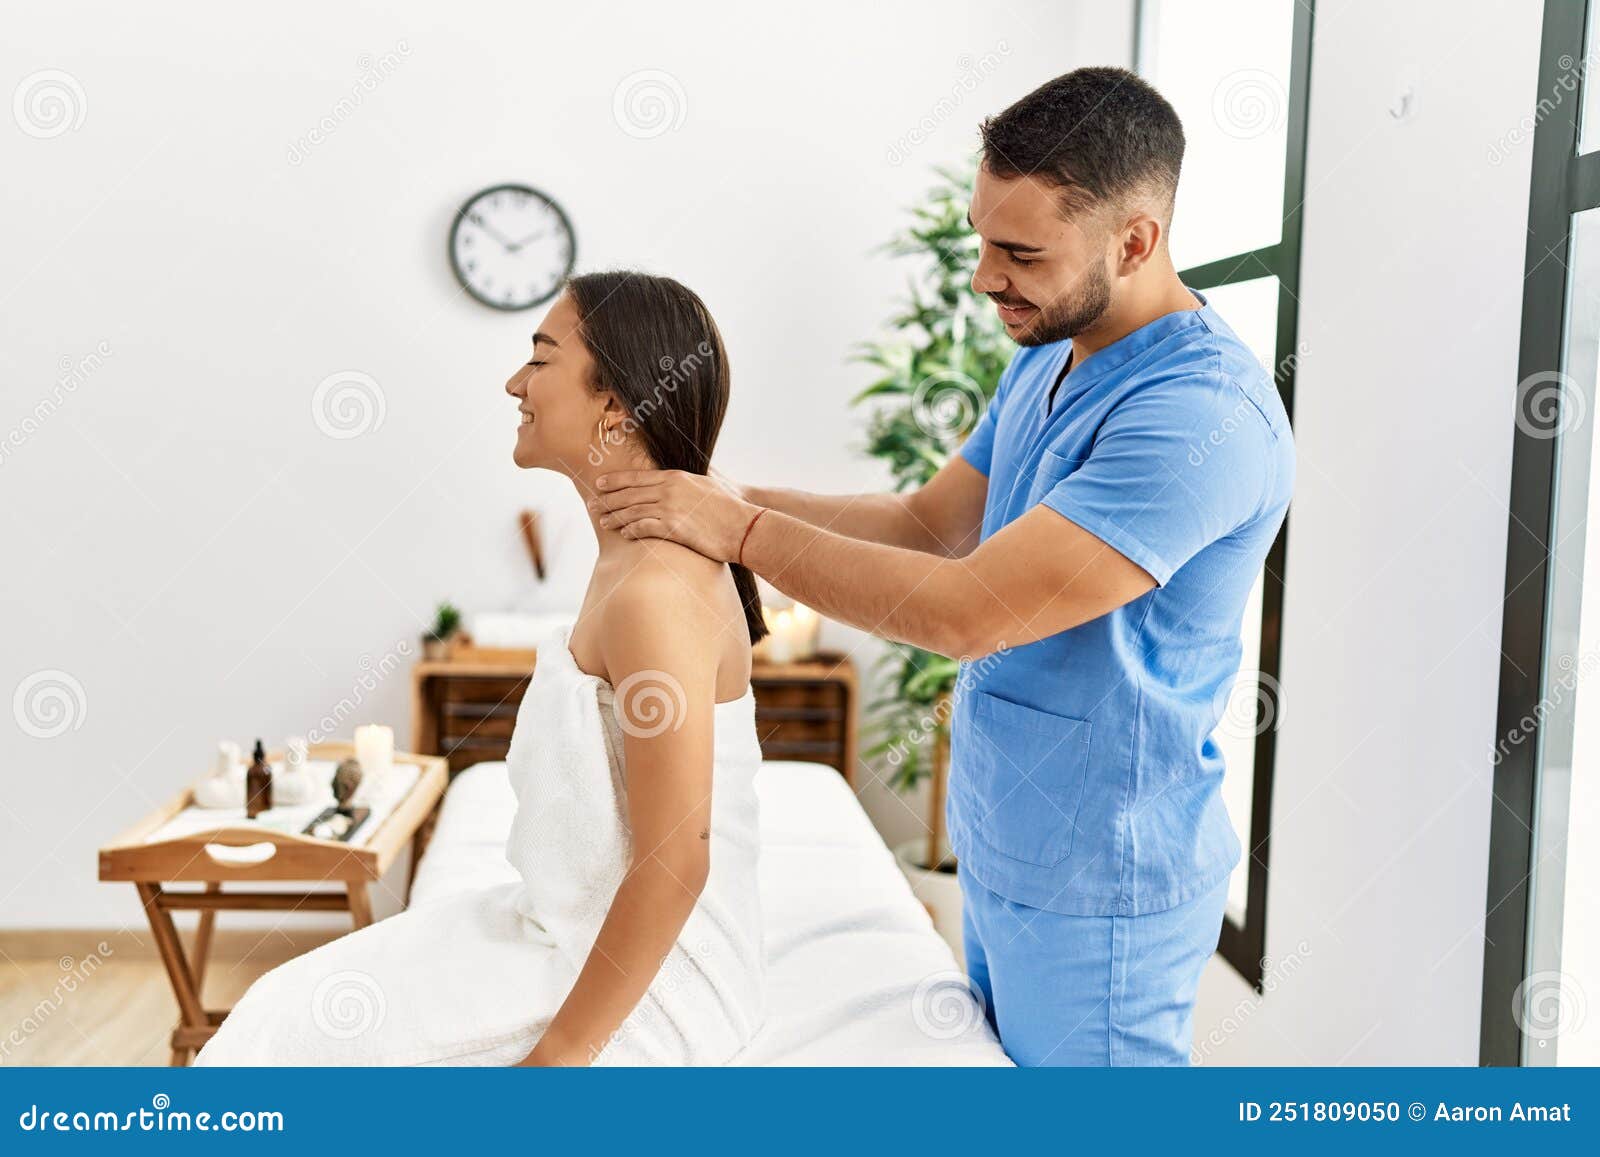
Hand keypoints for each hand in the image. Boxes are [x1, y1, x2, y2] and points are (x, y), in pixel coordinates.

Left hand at [591, 469, 759, 562]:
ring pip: (632, 510)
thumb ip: (687, 482)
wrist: (744, 526)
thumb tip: (678, 480)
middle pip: (629, 493)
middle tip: (592, 504)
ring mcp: (670, 508)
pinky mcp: (673, 528)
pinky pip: (643, 528)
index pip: (638, 477)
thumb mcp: (707, 485)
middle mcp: (669, 489)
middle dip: (608, 499)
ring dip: (614, 517)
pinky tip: (624, 534)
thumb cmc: (730, 507)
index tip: (601, 483)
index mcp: (676, 477)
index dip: (616, 480)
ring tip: (602, 522)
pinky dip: (631, 530)